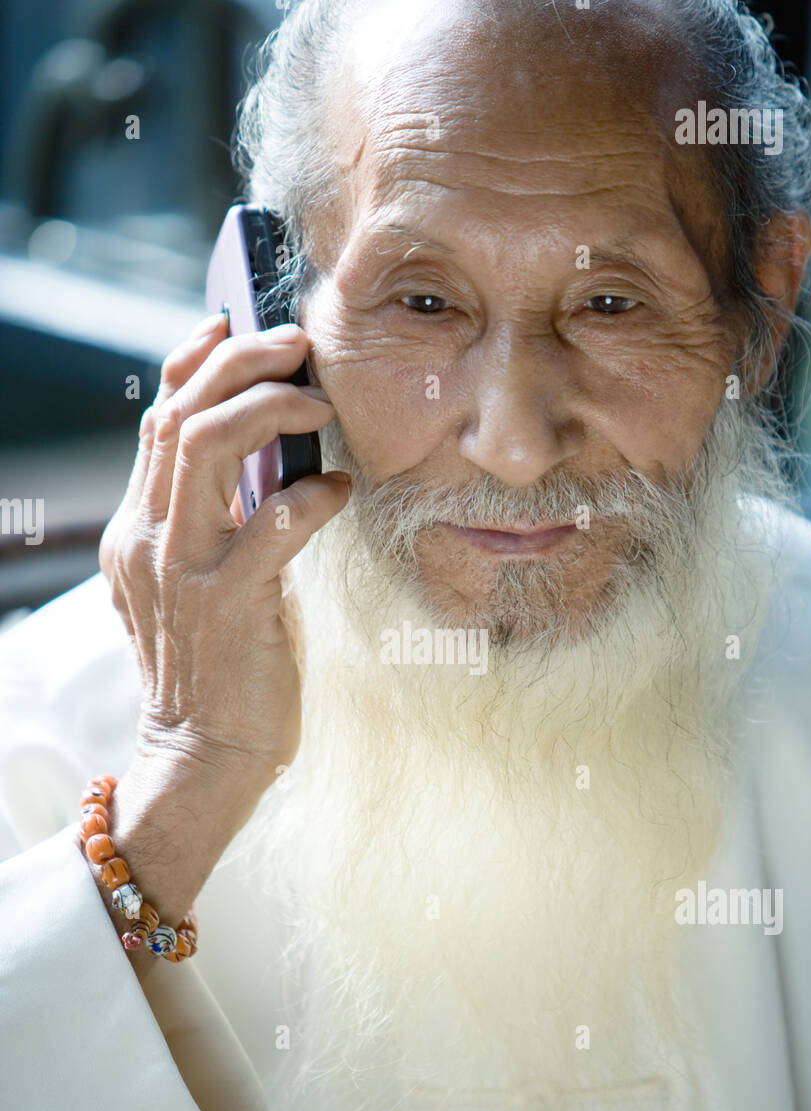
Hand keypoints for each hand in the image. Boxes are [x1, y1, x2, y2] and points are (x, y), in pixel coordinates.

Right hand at [93, 313, 349, 926]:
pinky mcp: (225, 605)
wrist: (203, 753)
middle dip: (239, 362)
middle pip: (179, 415)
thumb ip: (215, 521)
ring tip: (318, 401)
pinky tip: (341, 491)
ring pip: (205, 447)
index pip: (158, 420)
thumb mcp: (199, 581)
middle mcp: (147, 539)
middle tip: (296, 343)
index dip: (195, 361)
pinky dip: (312, 496)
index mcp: (139, 529)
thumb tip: (269, 458)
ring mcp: (181, 570)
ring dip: (268, 407)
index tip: (235, 325)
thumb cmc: (219, 664)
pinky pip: (270, 526)